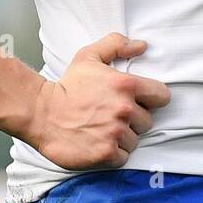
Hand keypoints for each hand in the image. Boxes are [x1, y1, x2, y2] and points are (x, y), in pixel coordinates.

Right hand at [24, 33, 170, 169]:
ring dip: (122, 137)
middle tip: (111, 116)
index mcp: (126, 85)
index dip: (151, 99)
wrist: (40, 113)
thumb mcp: (89, 56)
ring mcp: (115, 133)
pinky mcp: (106, 153)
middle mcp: (124, 109)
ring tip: (102, 129)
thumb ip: (116, 45)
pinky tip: (98, 143)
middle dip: (133, 120)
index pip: (162, 96)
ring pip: (135, 140)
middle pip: (147, 121)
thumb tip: (141, 46)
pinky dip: (113, 153)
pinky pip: (122, 157)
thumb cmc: (66, 86)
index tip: (138, 101)